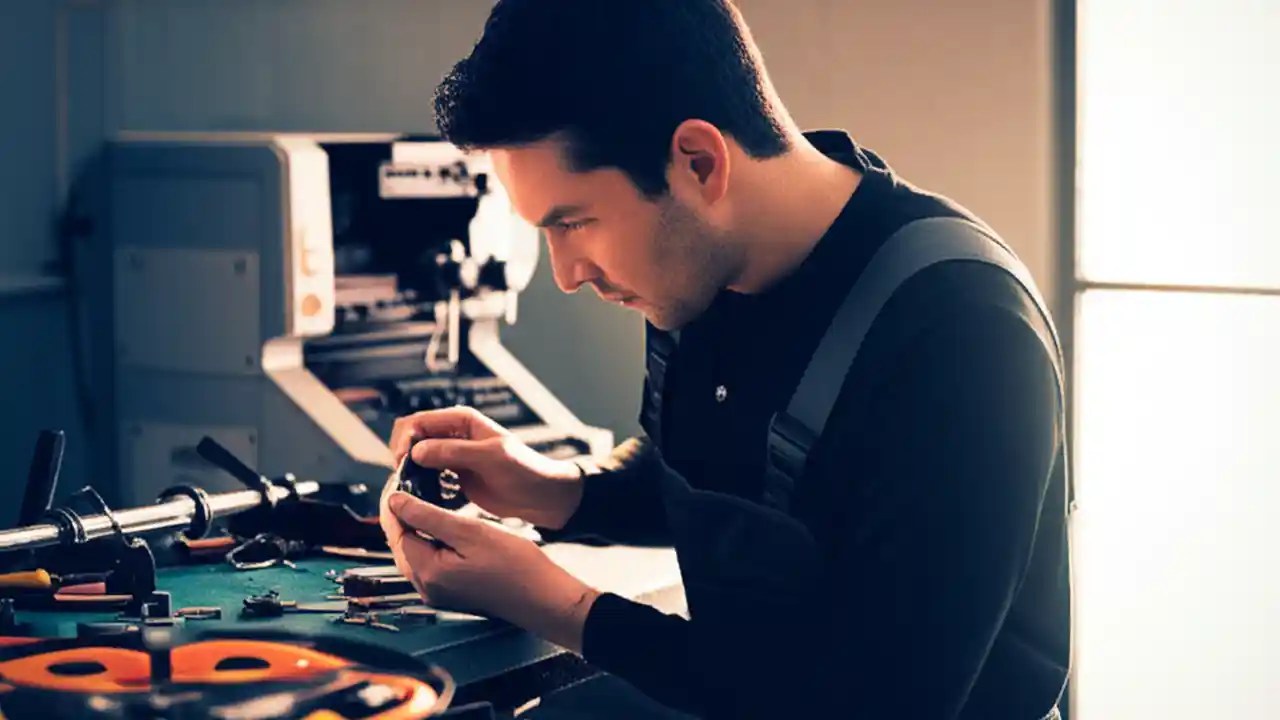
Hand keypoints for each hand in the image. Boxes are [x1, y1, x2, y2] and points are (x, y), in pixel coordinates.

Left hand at [379, 489, 600, 652]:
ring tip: (422, 495)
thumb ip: (427, 516)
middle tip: (409, 481)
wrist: (542, 596)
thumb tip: (396, 501)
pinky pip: (429, 560)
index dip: (393, 501)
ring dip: (415, 524)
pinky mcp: (451, 591)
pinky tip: (439, 522)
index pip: (395, 530)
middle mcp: (426, 587)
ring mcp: (438, 592)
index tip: (399, 476)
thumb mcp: (469, 531)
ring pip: (415, 550)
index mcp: (427, 572)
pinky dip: (429, 538)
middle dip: (401, 511)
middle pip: (401, 542)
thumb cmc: (514, 565)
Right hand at [389, 406, 584, 528]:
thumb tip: (418, 450)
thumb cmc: (526, 470)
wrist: (543, 496)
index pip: (418, 422)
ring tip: (409, 489)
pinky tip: (422, 497)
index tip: (403, 462)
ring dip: (409, 471)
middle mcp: (454, 435)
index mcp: (462, 421)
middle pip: (411, 438)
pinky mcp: (455, 477)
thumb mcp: (491, 458)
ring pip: (416, 458)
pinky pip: (427, 477)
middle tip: (404, 478)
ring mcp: (453, 456)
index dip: (405, 440)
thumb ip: (454, 452)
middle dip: (402, 456)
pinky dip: (420, 484)